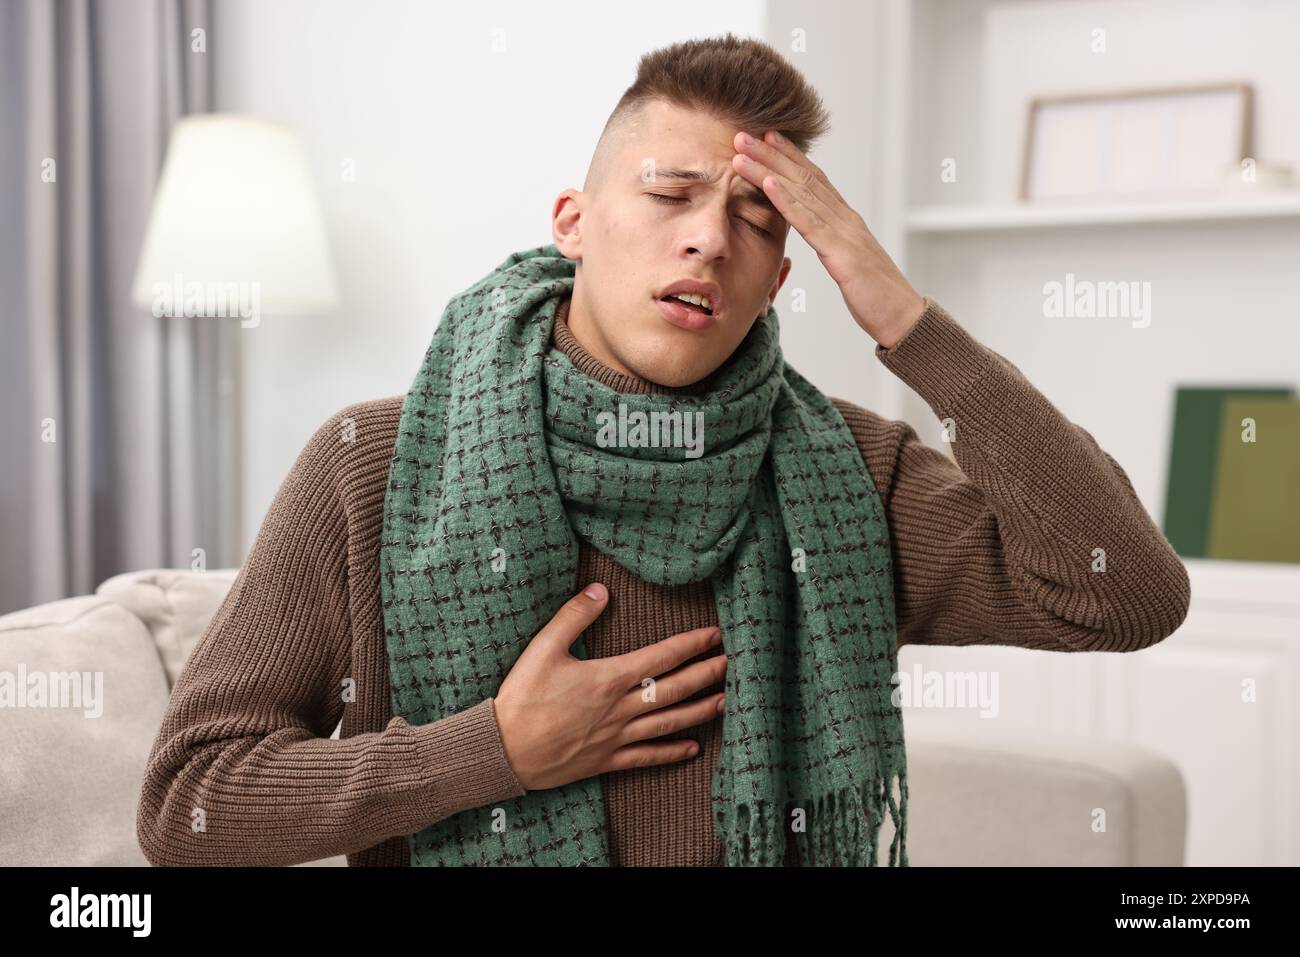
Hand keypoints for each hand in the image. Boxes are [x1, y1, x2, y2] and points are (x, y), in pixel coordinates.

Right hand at [493, 583, 728, 790]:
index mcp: (608, 678)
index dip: (691, 645)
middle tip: (733, 664)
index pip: (661, 657)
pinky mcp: (606, 761)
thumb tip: (600, 590)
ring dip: (700, 711)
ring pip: (669, 723)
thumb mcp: (542, 648)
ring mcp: (616, 737)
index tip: (714, 635)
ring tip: (725, 701)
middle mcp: (619, 709)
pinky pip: (647, 758)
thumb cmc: (521, 698)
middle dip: (706, 674)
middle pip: (674, 689)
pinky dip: (672, 753)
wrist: (503, 751)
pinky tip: (693, 749)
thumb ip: (573, 616)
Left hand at [732, 129, 924, 348]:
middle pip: (804, 178)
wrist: (903, 318)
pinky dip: (787, 200)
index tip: (766, 137)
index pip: (814, 180)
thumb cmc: (876, 296)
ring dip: (768, 169)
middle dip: (772, 154)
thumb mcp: (848, 265)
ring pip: (801, 193)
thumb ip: (832, 245)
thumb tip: (818, 237)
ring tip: (742, 152)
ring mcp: (844, 233)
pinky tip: (767, 183)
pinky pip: (809, 222)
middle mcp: (845, 219)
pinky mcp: (842, 253)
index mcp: (845, 221)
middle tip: (742, 134)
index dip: (790, 157)